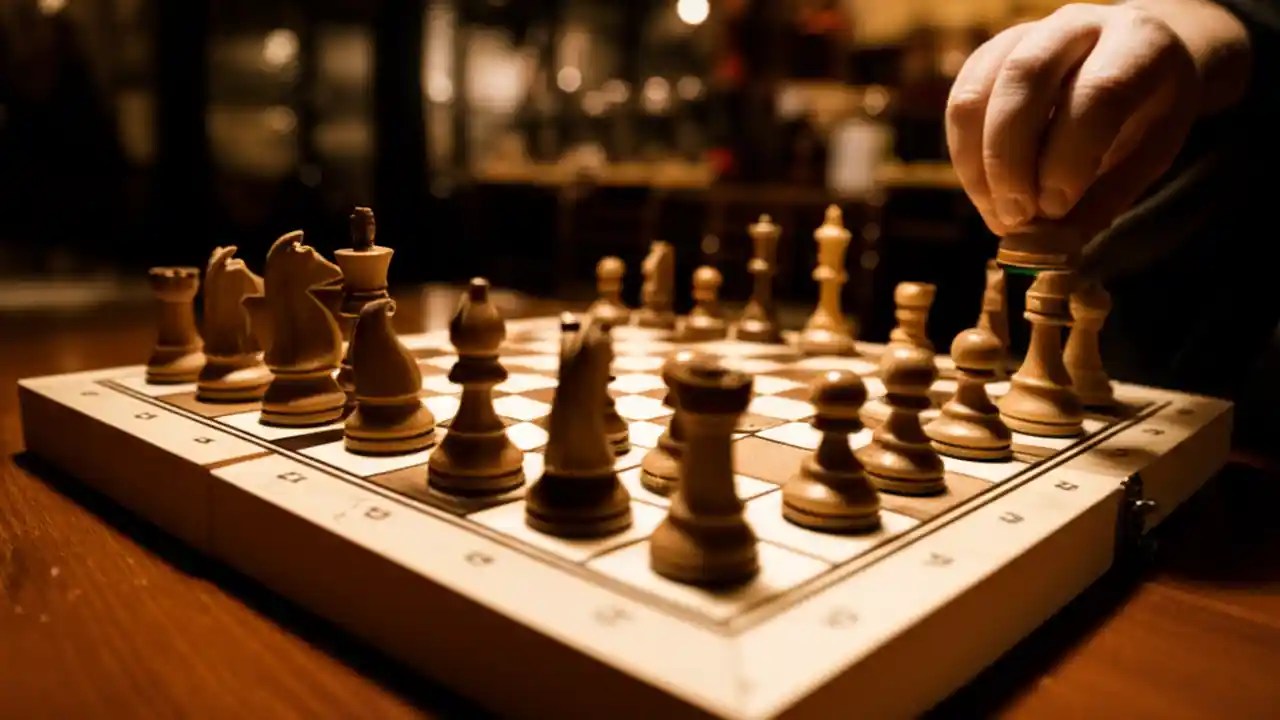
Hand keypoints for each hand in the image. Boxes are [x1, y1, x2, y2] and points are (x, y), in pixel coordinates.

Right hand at [946, 2, 1199, 235]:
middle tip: (1017, 218)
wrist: (1131, 62)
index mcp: (1138, 43)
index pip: (1097, 93)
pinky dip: (964, 159)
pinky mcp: (988, 55)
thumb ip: (1104, 199)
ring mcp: (1025, 34)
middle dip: (1010, 159)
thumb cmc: (1145, 114)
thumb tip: (1052, 247)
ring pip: (977, 93)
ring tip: (999, 215)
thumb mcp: (1148, 156)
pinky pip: (959, 105)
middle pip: (1024, 79)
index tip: (1056, 208)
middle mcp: (1078, 24)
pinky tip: (987, 194)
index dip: (1070, 156)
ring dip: (978, 166)